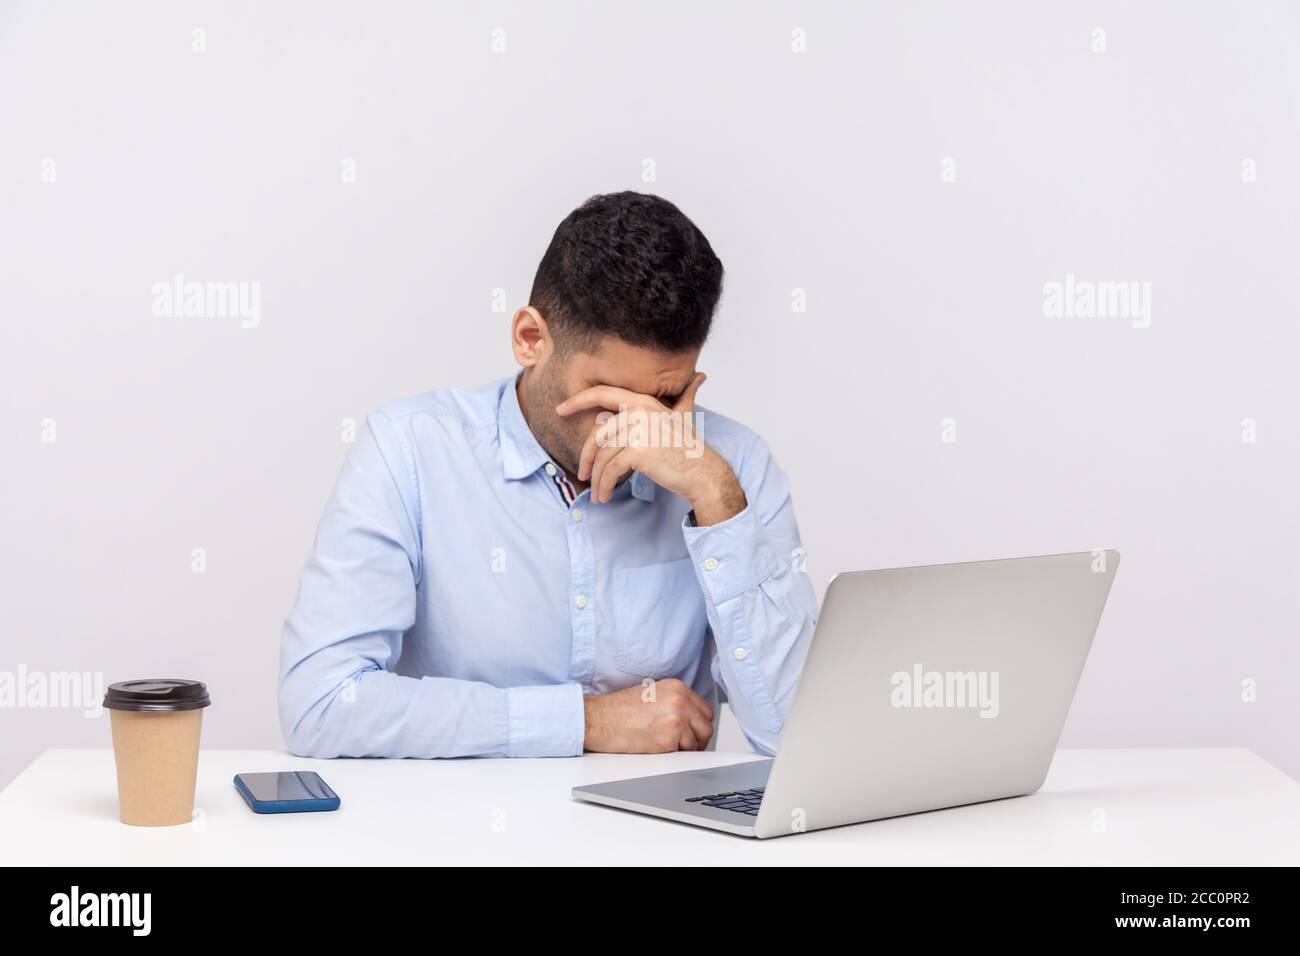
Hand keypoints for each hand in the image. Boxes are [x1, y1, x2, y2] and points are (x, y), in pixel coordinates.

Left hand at [555, 373, 746, 525]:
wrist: (703, 472)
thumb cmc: (690, 448)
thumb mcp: (684, 417)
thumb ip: (685, 397)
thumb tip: (701, 376)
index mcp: (643, 401)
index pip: (602, 394)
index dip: (578, 400)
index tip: (560, 409)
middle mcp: (639, 411)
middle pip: (597, 435)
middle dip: (586, 458)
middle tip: (582, 475)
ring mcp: (638, 430)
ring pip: (602, 457)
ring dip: (597, 480)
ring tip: (598, 494)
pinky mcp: (638, 451)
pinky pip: (610, 470)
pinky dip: (604, 486)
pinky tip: (606, 496)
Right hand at [583, 679, 714, 752]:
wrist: (598, 719)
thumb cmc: (618, 710)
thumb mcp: (652, 694)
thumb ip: (674, 702)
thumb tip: (692, 720)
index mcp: (677, 687)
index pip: (705, 710)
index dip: (699, 725)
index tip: (693, 734)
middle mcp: (680, 700)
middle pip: (706, 726)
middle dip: (698, 739)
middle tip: (685, 746)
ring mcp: (676, 718)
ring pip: (698, 742)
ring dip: (686, 748)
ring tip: (666, 746)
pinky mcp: (669, 738)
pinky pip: (684, 753)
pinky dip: (674, 755)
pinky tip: (657, 748)